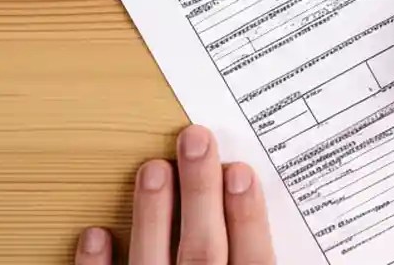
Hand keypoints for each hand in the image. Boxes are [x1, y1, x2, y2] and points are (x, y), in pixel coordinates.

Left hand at [75, 125, 274, 264]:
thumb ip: (260, 258)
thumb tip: (297, 239)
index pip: (253, 258)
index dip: (248, 215)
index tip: (240, 170)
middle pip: (204, 249)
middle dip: (200, 192)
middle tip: (195, 140)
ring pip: (154, 262)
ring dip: (152, 214)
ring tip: (152, 168)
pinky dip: (99, 264)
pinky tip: (95, 233)